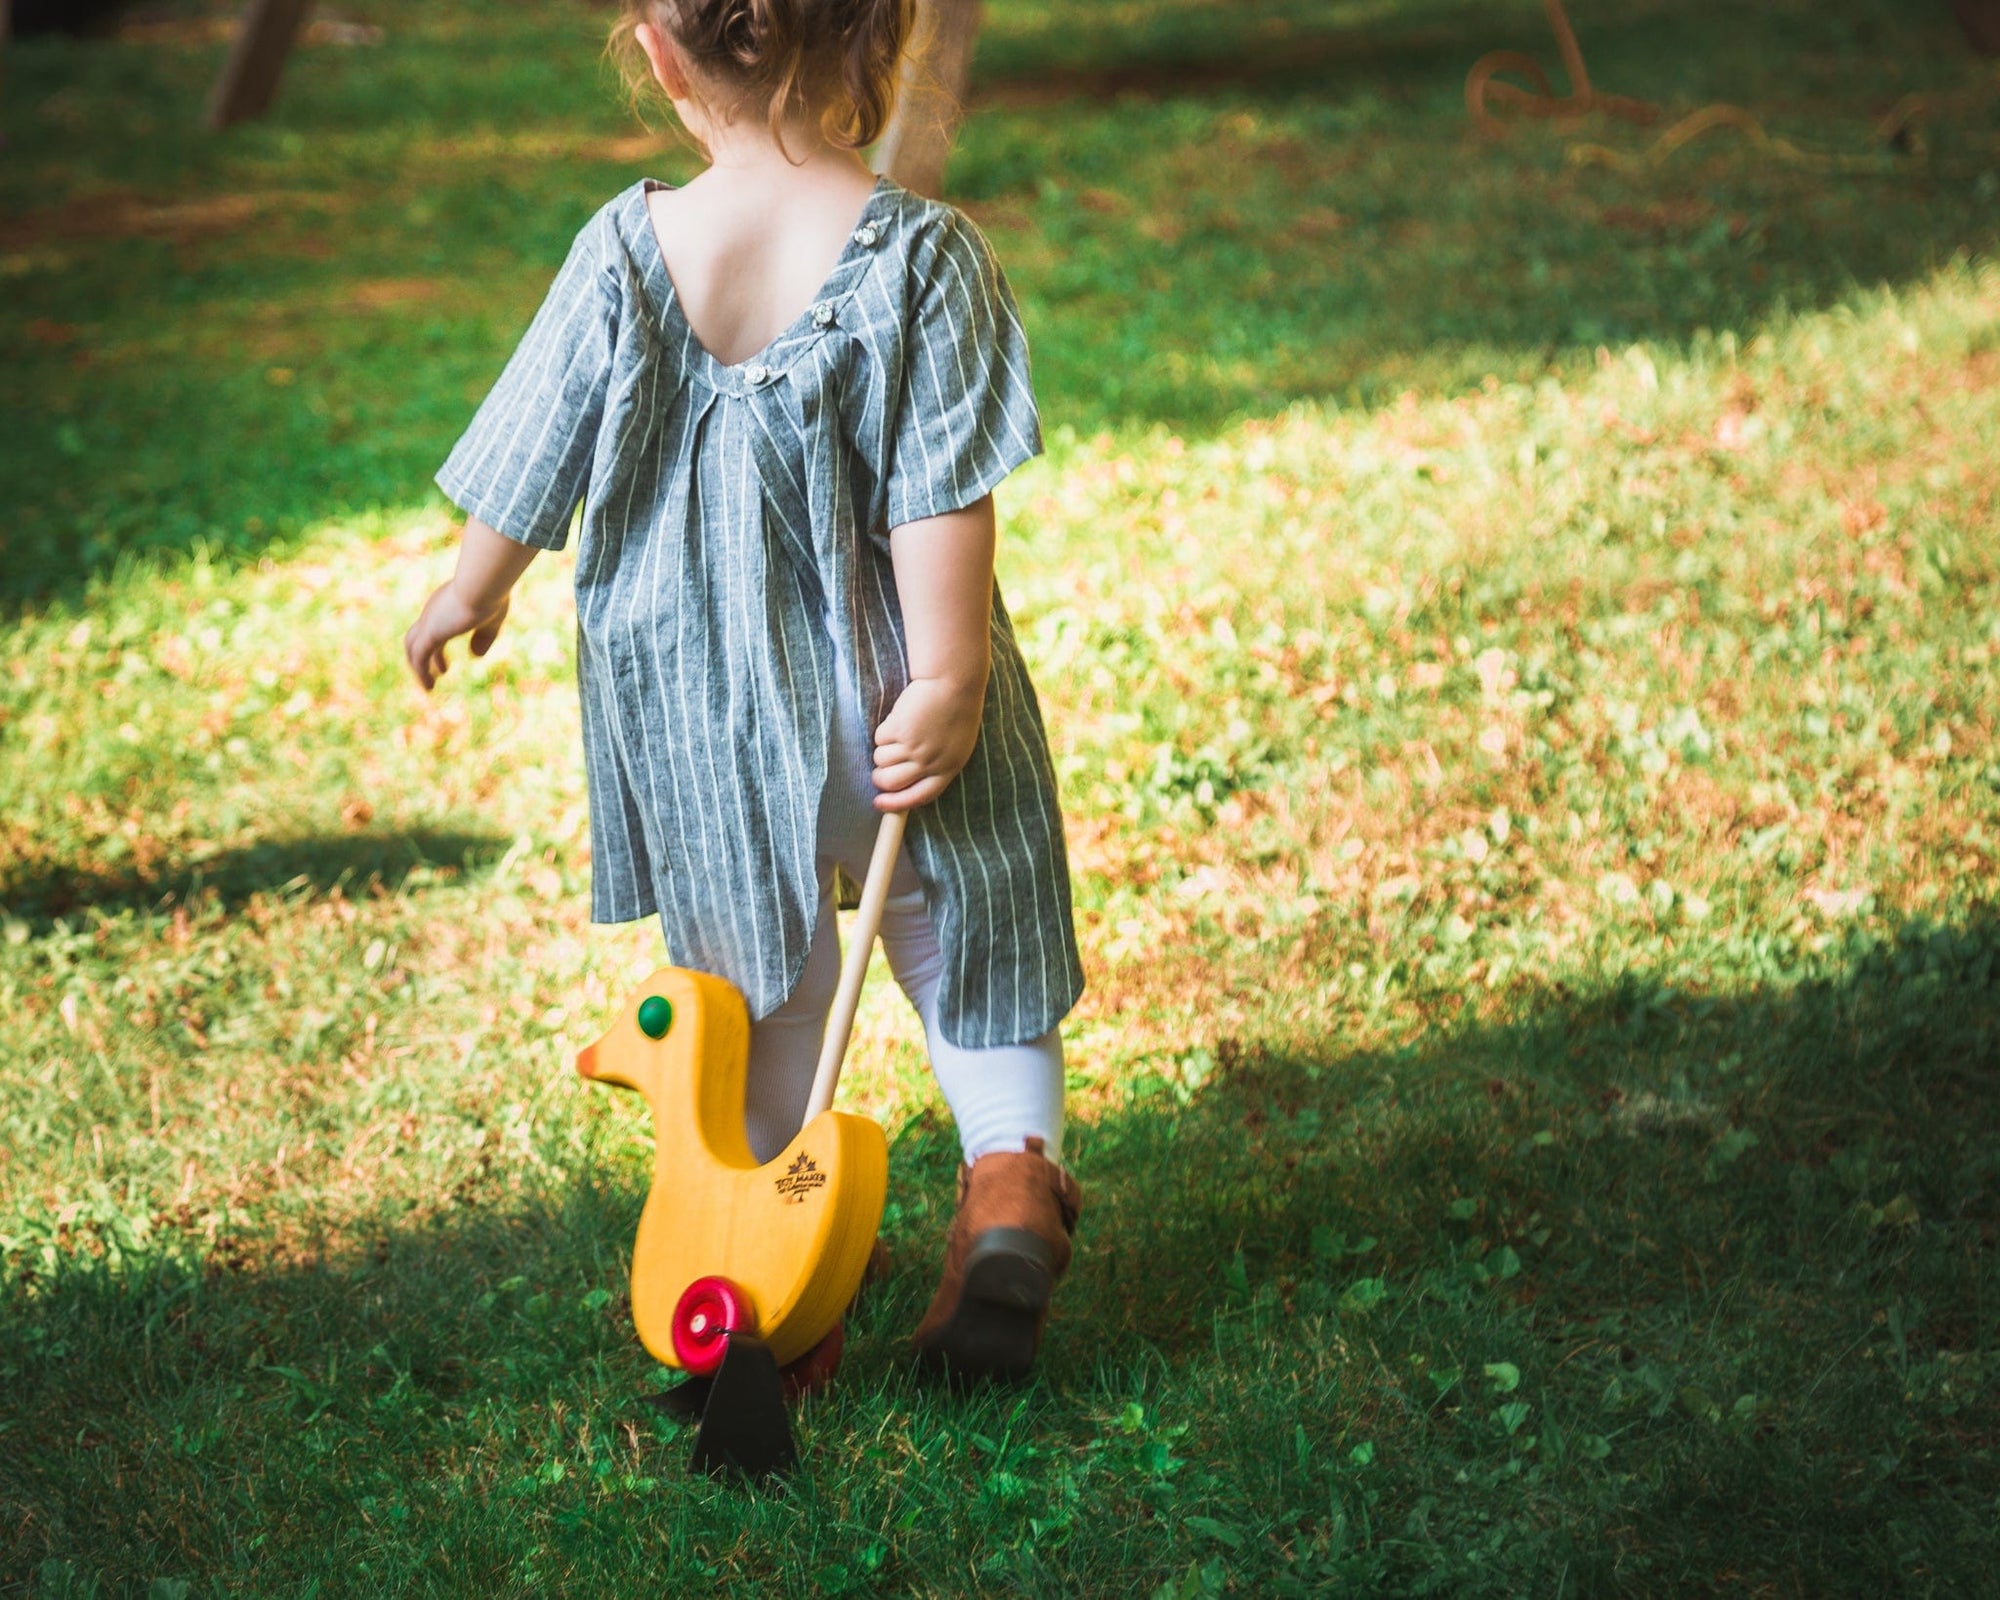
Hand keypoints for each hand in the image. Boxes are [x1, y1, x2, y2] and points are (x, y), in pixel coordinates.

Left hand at [404, 580, 508, 691]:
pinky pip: (420, 658)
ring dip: (419, 669)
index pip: (432, 628)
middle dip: (422, 658)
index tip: (444, 666)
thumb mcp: (491, 621)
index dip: (436, 649)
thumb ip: (484, 637)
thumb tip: (474, 655)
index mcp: (444, 605)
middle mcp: (433, 611)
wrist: (484, 583)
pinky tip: (430, 685)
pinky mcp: (430, 633)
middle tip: (434, 675)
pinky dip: (421, 673)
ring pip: (413, 648)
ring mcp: (429, 621)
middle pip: (415, 637)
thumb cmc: (491, 596)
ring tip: (429, 687)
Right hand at [872, 676, 983, 810]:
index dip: (896, 803)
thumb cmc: (954, 709)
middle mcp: (930, 762)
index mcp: (948, 768)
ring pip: (881, 760)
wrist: (953, 680)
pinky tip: (901, 716)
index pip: (920, 796)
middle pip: (891, 782)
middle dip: (879, 778)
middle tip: (878, 771)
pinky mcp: (900, 730)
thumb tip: (906, 784)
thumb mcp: (955, 745)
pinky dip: (885, 729)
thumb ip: (936, 765)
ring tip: (900, 731)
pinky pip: (879, 738)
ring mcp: (914, 747)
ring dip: (883, 748)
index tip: (879, 804)